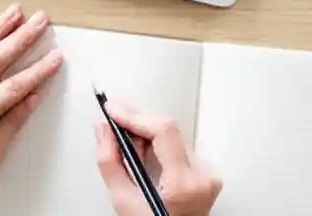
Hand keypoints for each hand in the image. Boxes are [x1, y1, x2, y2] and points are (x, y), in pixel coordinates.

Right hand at [95, 101, 222, 215]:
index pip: (163, 131)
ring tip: (130, 151)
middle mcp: (202, 176)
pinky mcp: (207, 175)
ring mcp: (208, 175)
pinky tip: (146, 157)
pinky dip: (160, 148)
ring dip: (148, 137)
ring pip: (173, 137)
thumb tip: (103, 130)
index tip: (114, 110)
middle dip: (138, 126)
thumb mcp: (123, 201)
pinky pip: (180, 148)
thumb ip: (110, 161)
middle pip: (168, 131)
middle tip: (115, 129)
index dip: (135, 116)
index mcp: (183, 184)